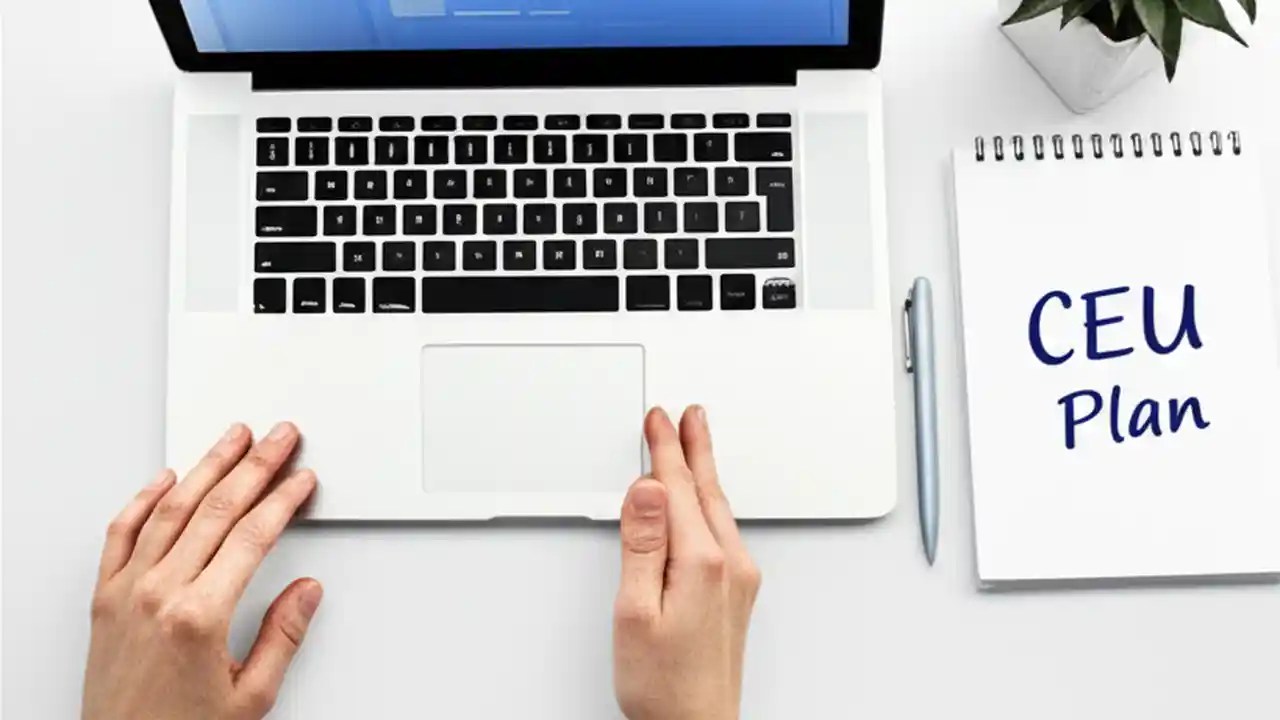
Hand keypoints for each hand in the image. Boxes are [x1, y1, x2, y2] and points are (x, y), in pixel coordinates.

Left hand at [83, 422, 321, 719]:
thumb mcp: (250, 697)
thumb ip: (282, 636)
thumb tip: (307, 591)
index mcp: (200, 615)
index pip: (253, 536)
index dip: (283, 500)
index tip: (301, 479)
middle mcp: (158, 594)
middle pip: (217, 510)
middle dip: (255, 465)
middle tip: (280, 437)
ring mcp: (126, 591)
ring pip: (171, 509)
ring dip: (207, 466)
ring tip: (233, 438)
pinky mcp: (103, 599)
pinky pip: (121, 533)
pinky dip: (143, 499)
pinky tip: (165, 478)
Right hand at [613, 407, 762, 719]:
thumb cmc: (664, 684)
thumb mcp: (635, 611)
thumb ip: (640, 544)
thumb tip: (646, 490)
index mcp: (700, 563)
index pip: (676, 489)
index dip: (664, 451)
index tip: (657, 420)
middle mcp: (729, 566)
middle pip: (705, 492)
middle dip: (694, 449)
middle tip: (688, 415)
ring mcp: (739, 580)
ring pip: (718, 509)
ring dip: (704, 473)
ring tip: (697, 443)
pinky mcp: (738, 594)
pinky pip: (723, 531)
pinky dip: (709, 504)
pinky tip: (702, 501)